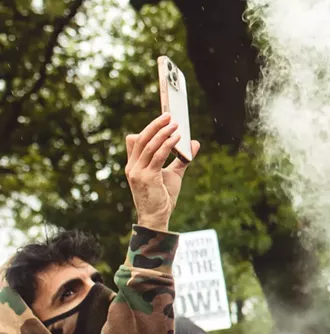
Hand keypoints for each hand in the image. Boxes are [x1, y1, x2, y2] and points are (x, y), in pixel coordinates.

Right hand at [125, 114, 200, 231]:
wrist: (157, 218)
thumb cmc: (163, 197)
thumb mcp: (173, 174)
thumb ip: (182, 159)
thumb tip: (194, 142)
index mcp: (133, 165)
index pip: (135, 141)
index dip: (148, 129)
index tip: (162, 120)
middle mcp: (132, 167)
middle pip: (141, 139)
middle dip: (155, 126)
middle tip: (168, 115)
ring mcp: (137, 172)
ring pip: (148, 145)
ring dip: (163, 133)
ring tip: (175, 124)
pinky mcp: (146, 177)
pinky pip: (157, 156)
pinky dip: (167, 145)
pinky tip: (177, 138)